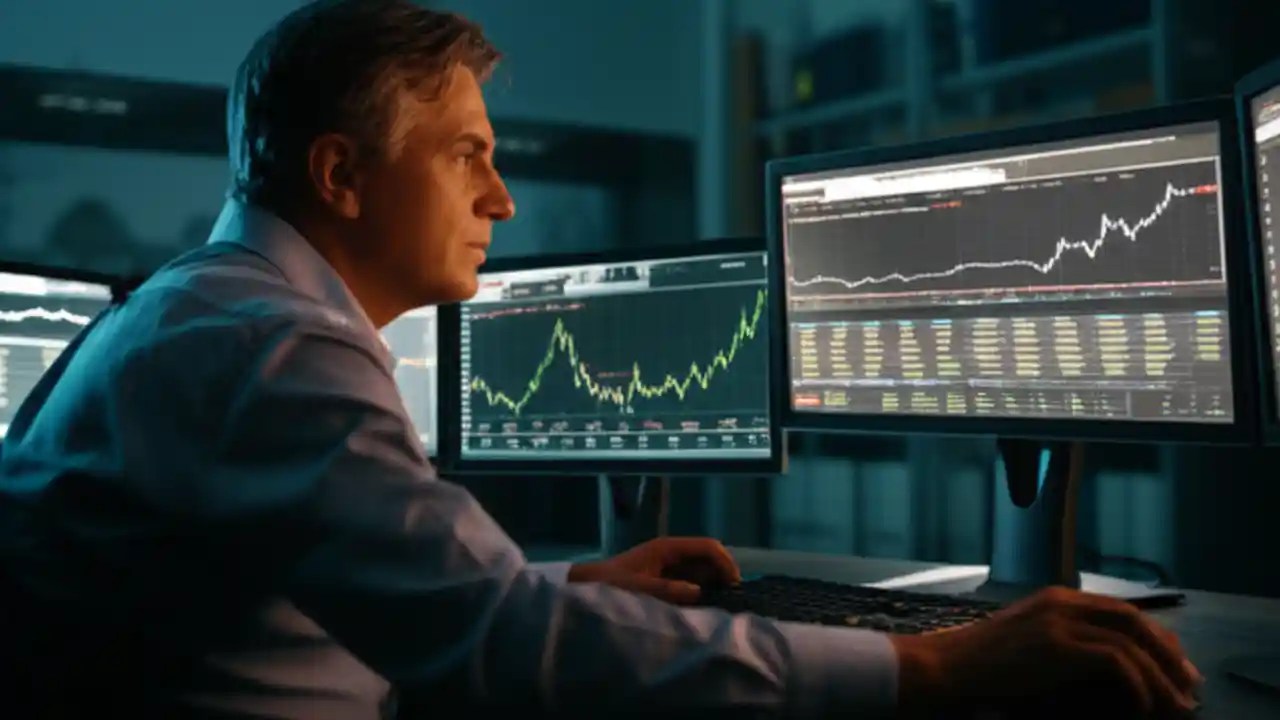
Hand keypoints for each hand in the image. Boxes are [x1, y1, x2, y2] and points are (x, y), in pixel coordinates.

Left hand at [567, 537, 741, 604]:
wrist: (586, 587)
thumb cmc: (610, 584)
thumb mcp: (638, 588)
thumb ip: (667, 589)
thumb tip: (698, 591)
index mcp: (667, 548)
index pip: (707, 547)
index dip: (725, 562)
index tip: (733, 585)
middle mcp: (672, 553)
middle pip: (709, 557)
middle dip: (723, 574)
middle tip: (731, 598)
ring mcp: (670, 565)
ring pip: (703, 570)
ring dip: (714, 583)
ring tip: (722, 604)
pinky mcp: (666, 578)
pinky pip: (691, 581)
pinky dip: (701, 590)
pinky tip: (704, 605)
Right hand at [892, 586, 1201, 718]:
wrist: (948, 667)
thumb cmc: (983, 664)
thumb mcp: (1029, 644)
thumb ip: (1064, 643)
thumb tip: (1110, 667)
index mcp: (1057, 598)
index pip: (1122, 610)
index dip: (1155, 638)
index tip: (1175, 666)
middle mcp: (1062, 601)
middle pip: (1134, 620)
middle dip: (1168, 654)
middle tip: (1188, 686)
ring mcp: (1059, 620)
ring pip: (1130, 642)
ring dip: (1160, 676)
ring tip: (1176, 705)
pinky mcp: (1058, 645)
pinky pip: (1115, 662)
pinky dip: (1137, 685)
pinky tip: (1142, 706)